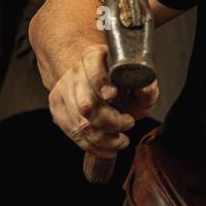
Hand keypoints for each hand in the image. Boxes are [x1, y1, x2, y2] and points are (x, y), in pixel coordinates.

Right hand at [46, 43, 158, 157]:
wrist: (98, 84)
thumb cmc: (121, 84)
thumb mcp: (139, 82)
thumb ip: (147, 87)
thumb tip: (145, 88)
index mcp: (94, 57)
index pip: (93, 69)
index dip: (101, 83)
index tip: (113, 95)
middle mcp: (75, 73)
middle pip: (87, 105)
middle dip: (111, 122)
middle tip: (128, 123)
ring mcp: (63, 91)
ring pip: (80, 124)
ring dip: (104, 139)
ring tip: (121, 140)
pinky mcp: (58, 109)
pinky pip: (73, 134)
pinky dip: (93, 146)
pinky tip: (108, 148)